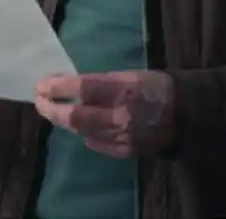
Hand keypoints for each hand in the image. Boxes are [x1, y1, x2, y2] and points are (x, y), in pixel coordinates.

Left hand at [34, 71, 174, 158]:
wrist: (187, 113)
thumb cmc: (156, 86)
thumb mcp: (130, 74)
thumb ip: (101, 82)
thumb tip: (68, 85)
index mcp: (125, 90)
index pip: (82, 89)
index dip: (58, 87)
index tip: (41, 84)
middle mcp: (122, 116)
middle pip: (76, 117)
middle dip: (51, 109)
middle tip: (38, 100)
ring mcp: (123, 137)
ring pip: (82, 132)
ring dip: (64, 121)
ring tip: (53, 110)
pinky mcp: (126, 151)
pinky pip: (96, 144)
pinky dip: (84, 134)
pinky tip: (80, 126)